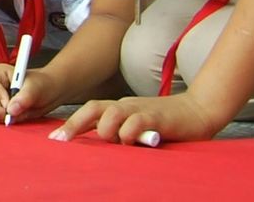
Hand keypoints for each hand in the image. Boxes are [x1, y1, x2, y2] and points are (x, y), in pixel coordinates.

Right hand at [0, 64, 59, 123]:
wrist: (49, 92)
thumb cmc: (43, 85)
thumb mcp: (37, 88)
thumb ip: (24, 98)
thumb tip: (11, 111)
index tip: (11, 105)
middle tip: (14, 114)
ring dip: (0, 118)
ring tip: (16, 113)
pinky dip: (0, 122)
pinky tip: (13, 116)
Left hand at [49, 93, 217, 143]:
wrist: (198, 111)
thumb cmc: (165, 123)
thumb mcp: (137, 127)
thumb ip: (120, 133)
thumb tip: (98, 146)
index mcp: (119, 108)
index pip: (90, 111)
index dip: (71, 124)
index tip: (54, 139)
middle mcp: (126, 106)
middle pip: (94, 108)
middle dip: (74, 124)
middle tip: (61, 141)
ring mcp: (140, 109)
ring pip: (111, 112)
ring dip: (105, 128)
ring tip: (109, 140)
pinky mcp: (157, 117)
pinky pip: (136, 121)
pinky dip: (128, 131)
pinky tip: (129, 140)